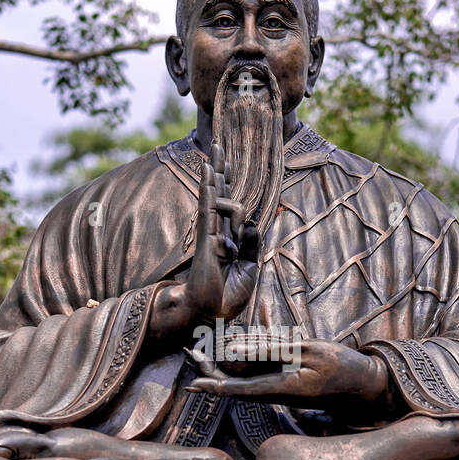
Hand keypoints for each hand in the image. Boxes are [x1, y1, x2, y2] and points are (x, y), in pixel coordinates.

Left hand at [185, 336, 390, 412]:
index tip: (192, 384)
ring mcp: (280, 386)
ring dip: (223, 361)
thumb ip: (272, 349)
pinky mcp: (285, 380)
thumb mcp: (308, 351)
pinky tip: (237, 341)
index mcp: (278, 388)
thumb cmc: (339, 366)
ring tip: (200, 348)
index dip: (213, 386)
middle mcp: (274, 390)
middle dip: (210, 370)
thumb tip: (236, 349)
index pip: (237, 389)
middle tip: (188, 353)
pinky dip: (245, 355)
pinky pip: (259, 369)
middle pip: (234, 382)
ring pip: (244, 374)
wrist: (361, 383)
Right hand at [186, 142, 256, 320]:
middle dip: (221, 169)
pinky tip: (208, 170)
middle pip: (221, 193)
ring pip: (215, 195)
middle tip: (220, 145)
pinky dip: (209, 187)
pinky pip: (208, 207)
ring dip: (217, 171)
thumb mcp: (250, 268)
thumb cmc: (229, 296)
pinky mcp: (207, 236)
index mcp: (230, 239)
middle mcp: (220, 231)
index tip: (228, 164)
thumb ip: (251, 245)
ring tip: (217, 149)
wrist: (213, 314)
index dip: (230, 185)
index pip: (231, 205)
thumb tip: (251, 222)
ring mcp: (212, 232)